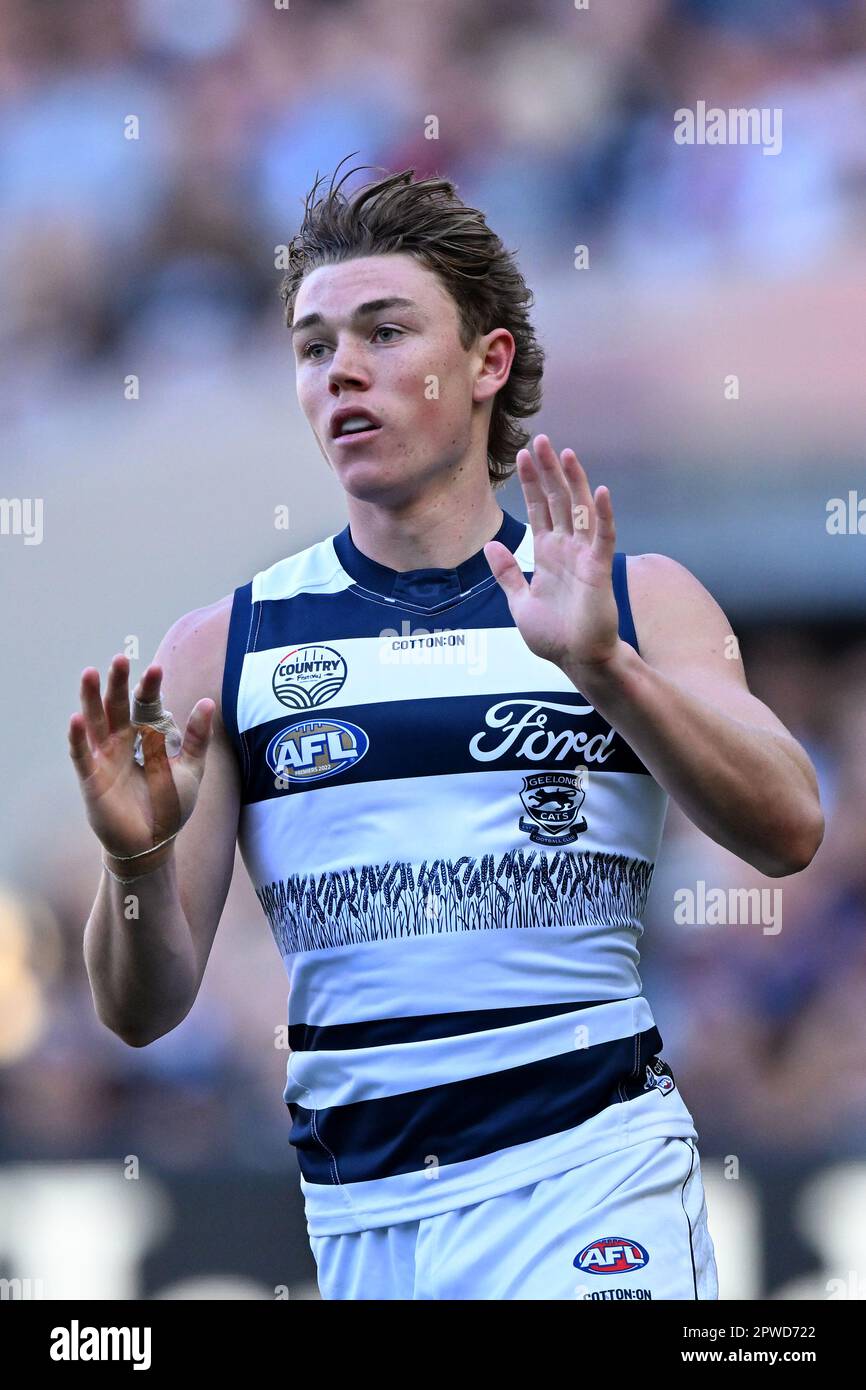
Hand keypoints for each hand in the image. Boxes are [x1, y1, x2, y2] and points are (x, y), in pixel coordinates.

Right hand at [68, 654, 213, 861]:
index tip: (157, 669)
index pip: (145, 706)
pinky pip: (81, 756)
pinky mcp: (92, 780)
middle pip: (116, 707)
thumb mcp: (190, 770)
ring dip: (90, 699)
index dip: (149, 689)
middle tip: (120, 659)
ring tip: (90, 673)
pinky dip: (77, 739)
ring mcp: (104, 760)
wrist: (154, 844)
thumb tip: (208, 703)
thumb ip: (196, 738)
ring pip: (94, 723)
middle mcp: (121, 744)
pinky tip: (75, 719)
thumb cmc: (169, 807)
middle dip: (117, 684)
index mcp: (144, 739)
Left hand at [483, 435, 620, 672]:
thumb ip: (507, 574)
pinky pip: (602, 536)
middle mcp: (567, 548)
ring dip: (574, 481)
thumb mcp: (519, 602)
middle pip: (558, 500)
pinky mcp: (599, 569)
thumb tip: (493, 545)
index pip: (539, 508)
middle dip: (548, 470)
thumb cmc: (553, 634)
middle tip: (540, 439)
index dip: (531, 482)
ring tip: (565, 453)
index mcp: (547, 553)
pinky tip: (600, 491)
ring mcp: (584, 556)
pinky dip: (602, 514)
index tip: (522, 456)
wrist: (576, 659)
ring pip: (579, 510)